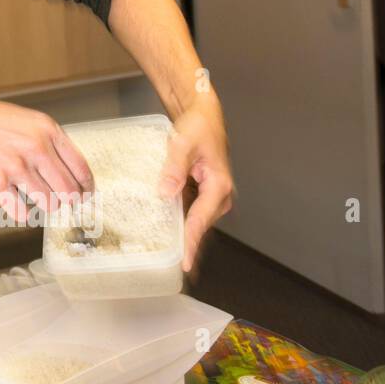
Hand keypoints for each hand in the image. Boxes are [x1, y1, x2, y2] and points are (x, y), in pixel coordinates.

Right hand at [0, 89, 93, 221]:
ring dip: (42, 207)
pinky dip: (19, 212)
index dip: (85, 186)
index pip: (80, 167)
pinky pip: (21, 212)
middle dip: (67, 202)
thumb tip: (59, 168)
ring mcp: (16, 167)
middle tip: (62, 204)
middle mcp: (35, 148)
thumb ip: (42, 140)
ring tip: (31, 199)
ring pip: (47, 204)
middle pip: (68, 191)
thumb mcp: (19, 118)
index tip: (84, 194)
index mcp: (45, 129)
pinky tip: (12, 202)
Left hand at [160, 94, 232, 271]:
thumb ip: (174, 168)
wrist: (204, 116)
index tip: (185, 262)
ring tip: (168, 257)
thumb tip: (165, 192)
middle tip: (171, 267)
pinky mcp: (202, 193)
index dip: (192, 242)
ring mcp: (211, 195)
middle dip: (187, 245)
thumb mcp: (183, 144)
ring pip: (195, 221)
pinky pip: (190, 212)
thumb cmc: (199, 127)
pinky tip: (165, 232)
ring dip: (183, 236)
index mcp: (219, 185)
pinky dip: (180, 222)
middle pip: (200, 226)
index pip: (201, 219)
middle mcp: (219, 195)